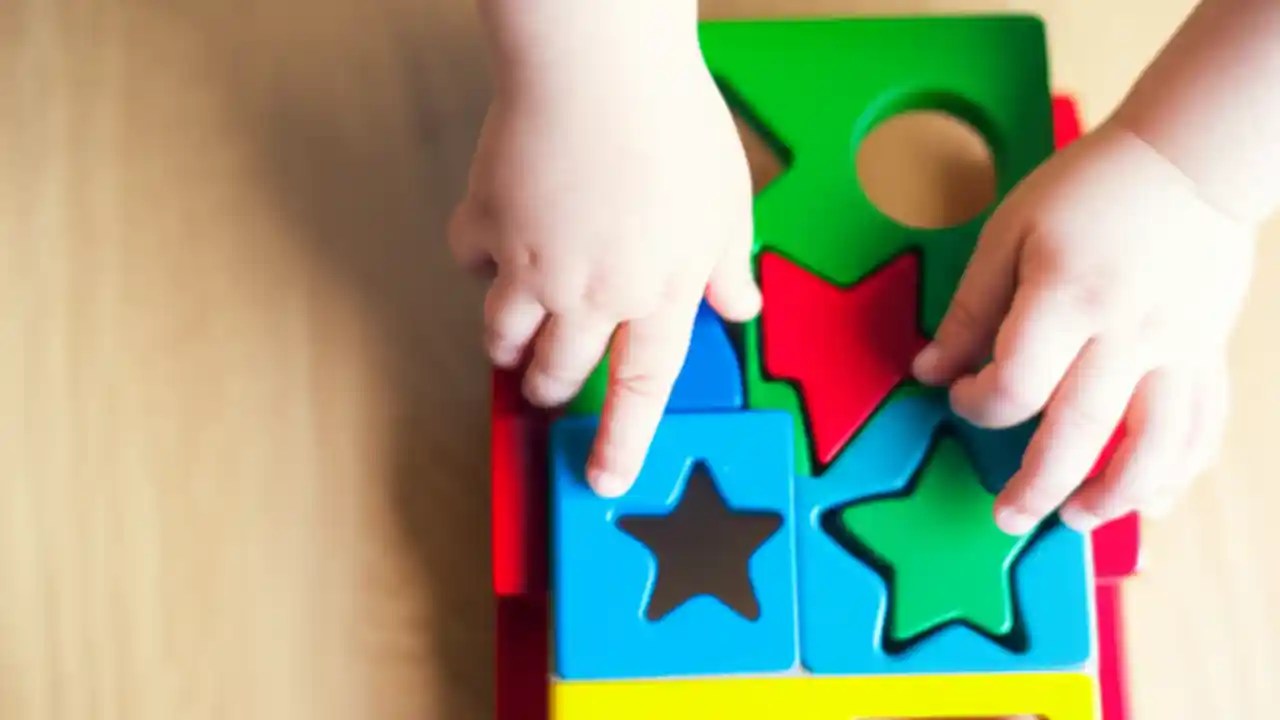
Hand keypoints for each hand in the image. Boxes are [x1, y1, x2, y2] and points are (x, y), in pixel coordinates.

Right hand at [450, 39, 758, 496]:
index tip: (605, 478)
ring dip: (508, 346)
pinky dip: (480, 261)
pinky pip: (471, 260)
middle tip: (549, 389)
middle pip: (562, 368)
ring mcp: (531, 262)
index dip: (623, 442)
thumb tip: (739, 306)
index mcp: (658, 293)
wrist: (601, 67)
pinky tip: (495, 244)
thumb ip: (727, 264)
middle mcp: (592, 293)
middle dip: (553, 388)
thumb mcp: (729, 202)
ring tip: (513, 342)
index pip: (642, 389)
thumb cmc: (675, 124)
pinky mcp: (486, 221)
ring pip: (504, 334)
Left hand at [913, 122, 1254, 533]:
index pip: (1016, 384)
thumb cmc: (1089, 189)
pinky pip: (1201, 426)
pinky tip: (1150, 495)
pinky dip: (1177, 469)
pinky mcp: (1208, 353)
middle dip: (1036, 486)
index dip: (978, 404)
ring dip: (1114, 495)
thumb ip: (969, 309)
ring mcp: (1178, 348)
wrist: (1191, 158)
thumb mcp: (1010, 233)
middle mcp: (1127, 332)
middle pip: (1079, 433)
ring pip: (1154, 446)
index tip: (963, 397)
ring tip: (1077, 519)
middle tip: (1006, 517)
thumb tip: (929, 371)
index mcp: (1068, 297)